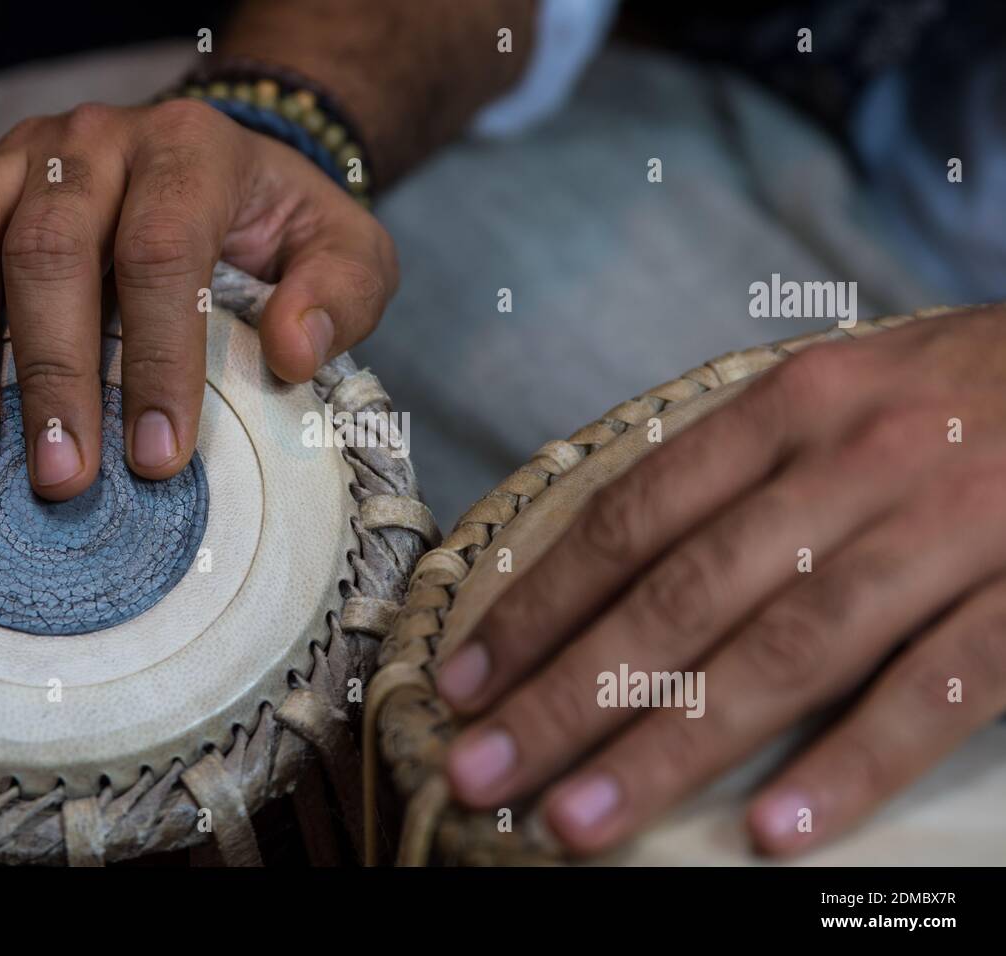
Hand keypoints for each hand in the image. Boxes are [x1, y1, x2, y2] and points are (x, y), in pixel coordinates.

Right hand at [0, 99, 396, 498]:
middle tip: (60, 476)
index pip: (161, 252)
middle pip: (52, 248)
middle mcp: (95, 143)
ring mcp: (21, 154)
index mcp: (190, 154)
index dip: (156, 358)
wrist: (215, 157)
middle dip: (54, 372)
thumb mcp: (344, 250)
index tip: (156, 456)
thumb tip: (294, 352)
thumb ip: (338, 293)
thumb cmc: (277, 224)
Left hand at [437, 306, 1005, 856]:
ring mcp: (948, 528)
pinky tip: (774, 831)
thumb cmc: (956, 396)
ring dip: (671, 747)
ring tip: (579, 819)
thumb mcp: (837, 394)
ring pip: (787, 652)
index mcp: (791, 406)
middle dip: (569, 694)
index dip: (542, 606)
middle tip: (481, 768)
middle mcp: (856, 461)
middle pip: (684, 596)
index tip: (466, 680)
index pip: (633, 518)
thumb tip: (602, 561)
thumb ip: (733, 467)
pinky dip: (855, 763)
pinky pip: (935, 690)